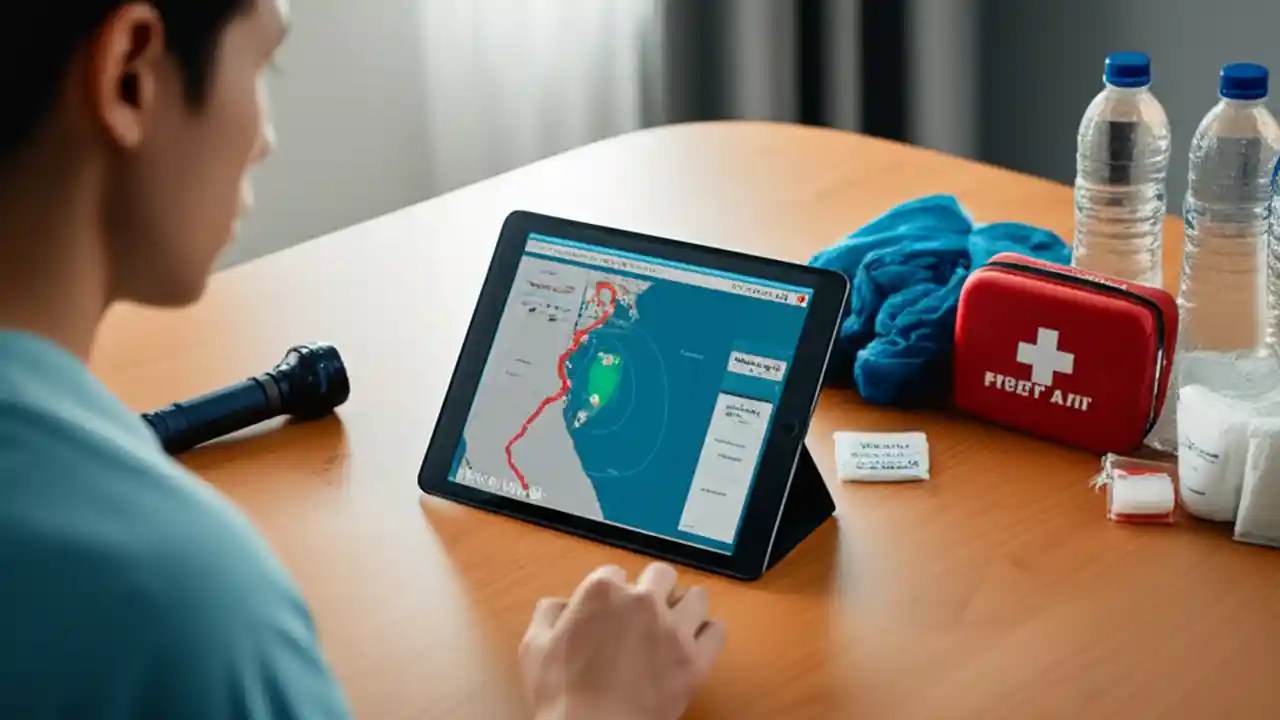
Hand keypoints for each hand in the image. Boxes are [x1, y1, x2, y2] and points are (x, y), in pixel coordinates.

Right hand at [519, 562, 725, 719]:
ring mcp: (674, 629)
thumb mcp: (533, 648)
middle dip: (651, 589)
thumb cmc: (560, 696)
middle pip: (660, 574)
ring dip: (683, 607)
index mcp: (602, 592)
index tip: (608, 612)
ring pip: (696, 596)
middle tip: (642, 614)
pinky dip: (706, 635)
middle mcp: (642, 601)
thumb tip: (561, 604)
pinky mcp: (695, 660)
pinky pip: (717, 631)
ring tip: (672, 625)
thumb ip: (548, 613)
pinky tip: (692, 644)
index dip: (610, 593)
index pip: (613, 572)